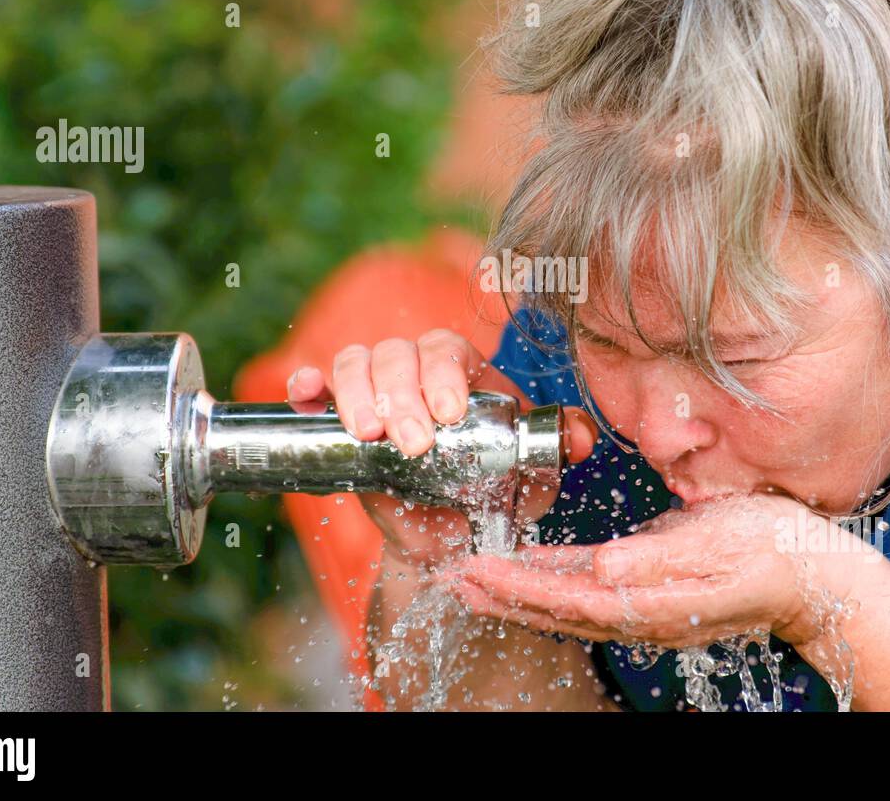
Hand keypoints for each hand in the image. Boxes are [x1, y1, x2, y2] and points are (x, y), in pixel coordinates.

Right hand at [287, 329, 597, 566]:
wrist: (452, 539)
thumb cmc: (498, 494)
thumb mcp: (534, 474)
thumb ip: (557, 450)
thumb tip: (582, 437)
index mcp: (468, 374)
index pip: (448, 350)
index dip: (444, 374)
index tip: (450, 415)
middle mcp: (418, 373)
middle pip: (398, 352)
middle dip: (403, 395)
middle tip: (414, 444)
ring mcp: (376, 392)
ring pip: (356, 361)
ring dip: (358, 392)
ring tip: (370, 434)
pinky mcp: (341, 420)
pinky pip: (318, 387)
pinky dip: (308, 384)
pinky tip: (307, 393)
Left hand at [436, 491, 889, 650]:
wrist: (813, 573)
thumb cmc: (771, 553)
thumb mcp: (717, 547)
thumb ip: (657, 562)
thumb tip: (602, 569)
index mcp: (649, 604)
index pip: (566, 599)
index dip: (517, 588)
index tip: (474, 572)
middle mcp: (638, 611)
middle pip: (554, 606)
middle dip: (500, 593)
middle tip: (451, 575)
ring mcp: (643, 603)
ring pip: (565, 600)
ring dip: (517, 587)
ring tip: (473, 572)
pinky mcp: (650, 585)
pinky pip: (589, 587)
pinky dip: (552, 577)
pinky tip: (530, 563)